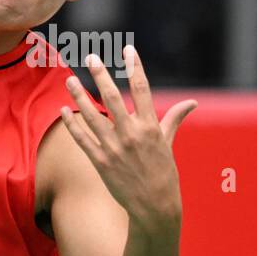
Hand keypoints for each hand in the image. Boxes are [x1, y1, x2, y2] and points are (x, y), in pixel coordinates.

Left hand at [60, 45, 196, 227]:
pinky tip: (64, 111)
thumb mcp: (169, 144)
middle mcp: (131, 134)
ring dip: (79, 96)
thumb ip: (175, 119)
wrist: (154, 206)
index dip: (134, 67)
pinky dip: (72, 124)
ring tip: (70, 80)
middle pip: (112, 97)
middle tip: (90, 57)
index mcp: (150, 127)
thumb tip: (192, 104)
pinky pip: (82, 139)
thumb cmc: (164, 174)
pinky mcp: (100, 162)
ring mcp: (114, 148)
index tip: (127, 49)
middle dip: (100, 74)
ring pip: (92, 116)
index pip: (142, 89)